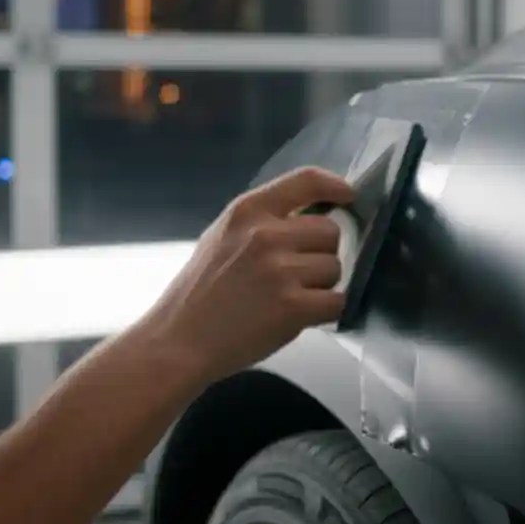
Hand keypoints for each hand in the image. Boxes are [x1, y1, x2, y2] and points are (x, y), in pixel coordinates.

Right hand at [135, 167, 354, 383]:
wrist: (177, 343)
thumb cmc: (199, 294)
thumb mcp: (220, 237)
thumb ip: (261, 222)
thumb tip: (310, 215)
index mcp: (247, 211)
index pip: (306, 181)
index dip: (335, 185)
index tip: (347, 195)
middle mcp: (265, 235)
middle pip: (330, 231)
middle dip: (321, 253)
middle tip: (297, 275)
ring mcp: (280, 271)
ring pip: (335, 268)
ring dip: (322, 285)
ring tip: (290, 298)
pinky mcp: (292, 307)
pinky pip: (336, 301)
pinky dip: (325, 312)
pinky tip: (300, 316)